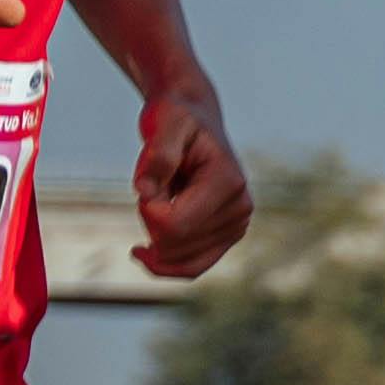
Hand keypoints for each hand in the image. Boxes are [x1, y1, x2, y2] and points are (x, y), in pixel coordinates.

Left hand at [127, 77, 253, 280]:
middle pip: (176, 245)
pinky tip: (144, 253)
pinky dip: (166, 267)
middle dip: (150, 223)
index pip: (175, 225)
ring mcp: (238, 225)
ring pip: (183, 262)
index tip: (143, 183)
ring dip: (156, 239)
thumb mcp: (164, 122)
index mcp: (228, 182)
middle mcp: (241, 208)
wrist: (194, 117)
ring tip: (154, 203)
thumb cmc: (176, 117)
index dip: (146, 211)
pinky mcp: (228, 235)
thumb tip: (145, 191)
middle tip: (151, 187)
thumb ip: (158, 154)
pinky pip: (194, 268)